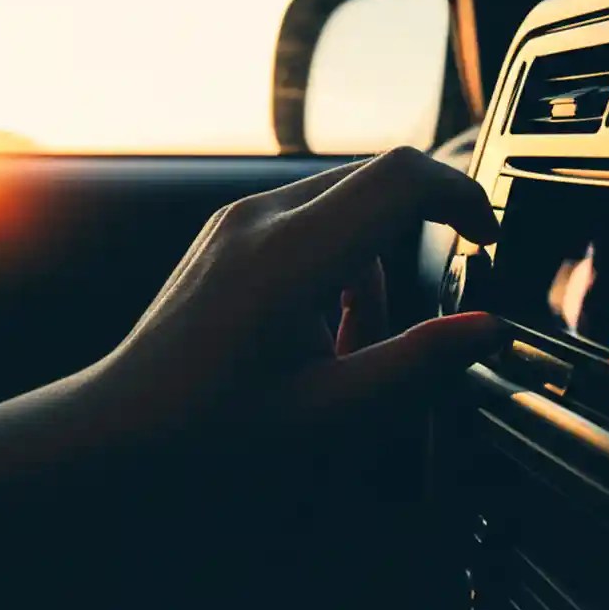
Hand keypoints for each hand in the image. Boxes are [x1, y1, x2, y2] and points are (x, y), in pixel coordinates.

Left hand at [102, 146, 505, 438]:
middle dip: (417, 245)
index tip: (485, 240)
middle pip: (378, 185)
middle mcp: (262, 219)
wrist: (123, 428)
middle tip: (413, 324)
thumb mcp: (330, 412)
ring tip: (349, 351)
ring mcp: (240, 219)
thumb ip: (416, 365)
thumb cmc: (213, 430)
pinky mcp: (231, 230)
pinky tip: (317, 335)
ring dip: (374, 266)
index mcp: (290, 256)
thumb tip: (485, 327)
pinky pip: (311, 222)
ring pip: (348, 206)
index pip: (400, 178)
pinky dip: (338, 266)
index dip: (460, 196)